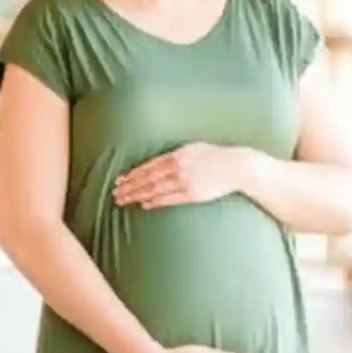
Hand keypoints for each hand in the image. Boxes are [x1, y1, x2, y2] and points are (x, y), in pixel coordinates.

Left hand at [114, 143, 254, 208]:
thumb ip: (175, 154)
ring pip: (155, 190)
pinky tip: (144, 204)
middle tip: (116, 193)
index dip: (133, 174)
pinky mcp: (192, 194)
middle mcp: (178, 168)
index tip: (120, 180)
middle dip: (130, 186)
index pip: (149, 166)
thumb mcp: (193, 148)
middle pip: (148, 178)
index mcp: (177, 155)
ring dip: (138, 195)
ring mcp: (184, 182)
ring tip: (125, 200)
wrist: (236, 167)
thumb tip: (159, 162)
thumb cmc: (215, 156)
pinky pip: (169, 199)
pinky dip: (155, 201)